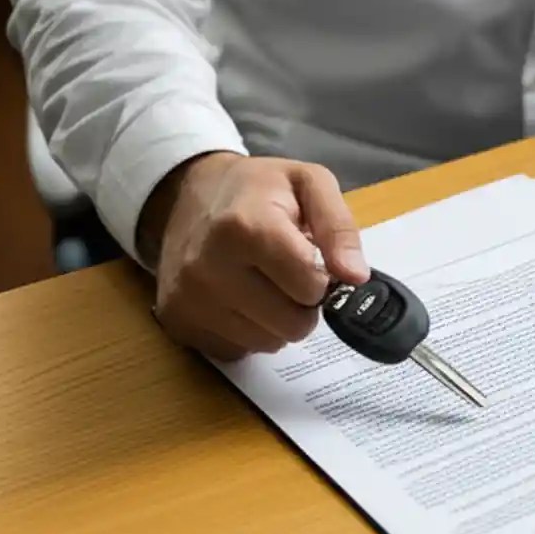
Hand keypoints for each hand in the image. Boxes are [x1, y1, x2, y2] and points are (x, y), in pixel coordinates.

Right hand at [138, 152, 369, 359]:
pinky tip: (239, 298)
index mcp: (245, 227)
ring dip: (276, 320)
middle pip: (293, 324)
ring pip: (268, 343)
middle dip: (303, 304)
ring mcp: (188, 300)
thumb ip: (339, 227)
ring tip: (263, 283)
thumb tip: (356, 277)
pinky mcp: (178, 323)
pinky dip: (247, 330)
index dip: (321, 277)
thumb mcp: (309, 183)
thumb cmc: (257, 188)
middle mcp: (209, 268)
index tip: (311, 259)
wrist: (186, 193)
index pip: (310, 286)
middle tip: (289, 276)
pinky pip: (238, 350)